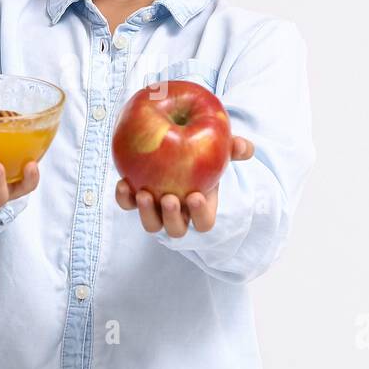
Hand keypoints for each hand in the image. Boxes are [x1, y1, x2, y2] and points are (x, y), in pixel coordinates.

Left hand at [115, 136, 254, 236]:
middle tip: (169, 198)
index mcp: (200, 205)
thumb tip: (245, 147)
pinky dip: (124, 198)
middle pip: (176, 229)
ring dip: (147, 213)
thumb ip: (233, 147)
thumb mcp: (219, 146)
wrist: (173, 138)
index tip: (196, 196)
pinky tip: (123, 182)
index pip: (204, 223)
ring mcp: (155, 208)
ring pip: (151, 225)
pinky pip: (127, 205)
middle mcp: (178, 213)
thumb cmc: (202, 147)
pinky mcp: (134, 197)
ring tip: (144, 193)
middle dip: (171, 217)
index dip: (200, 215)